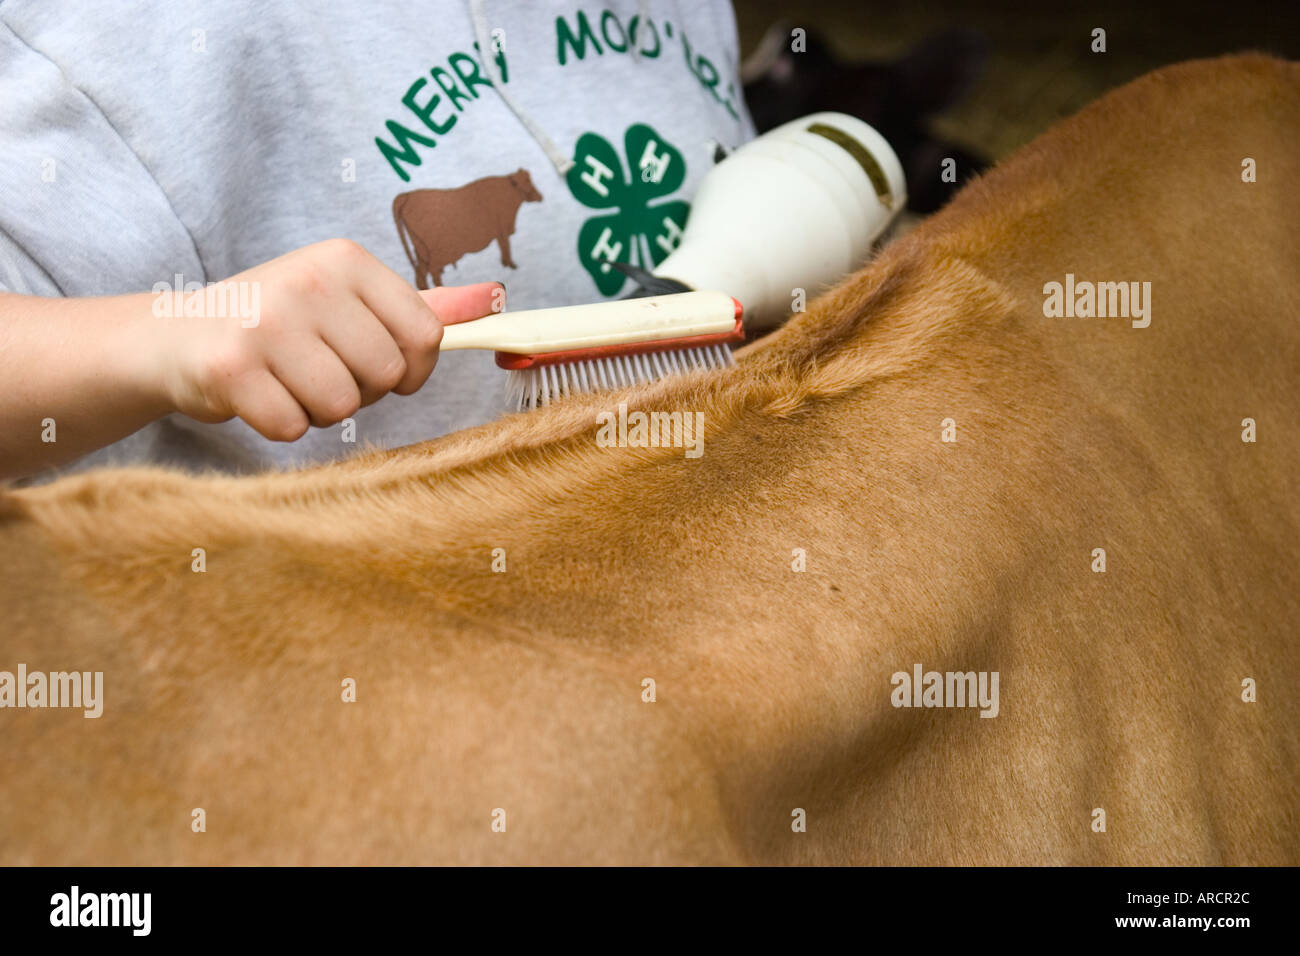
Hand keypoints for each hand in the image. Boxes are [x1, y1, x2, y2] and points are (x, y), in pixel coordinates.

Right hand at [144, 239, 501, 440]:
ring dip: (318, 411)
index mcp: (346, 259)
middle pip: (385, 375)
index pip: (425, 336)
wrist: (172, 338)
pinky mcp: (230, 366)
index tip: (379, 366)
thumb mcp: (347, 300)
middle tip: (316, 371)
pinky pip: (292, 427)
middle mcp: (310, 280)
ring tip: (285, 381)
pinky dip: (278, 425)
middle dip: (360, 391)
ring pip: (342, 406)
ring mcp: (267, 321)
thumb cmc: (276, 324)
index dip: (410, 369)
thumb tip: (496, 299)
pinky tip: (255, 395)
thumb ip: (420, 306)